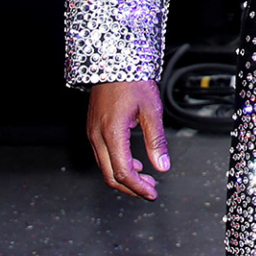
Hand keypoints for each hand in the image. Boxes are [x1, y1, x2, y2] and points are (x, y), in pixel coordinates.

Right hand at [87, 80, 169, 200]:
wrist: (114, 62)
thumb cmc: (132, 81)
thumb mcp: (151, 109)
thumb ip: (156, 140)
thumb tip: (162, 165)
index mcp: (112, 133)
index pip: (124, 172)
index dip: (138, 187)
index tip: (152, 193)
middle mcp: (97, 136)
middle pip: (110, 175)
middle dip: (131, 187)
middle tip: (150, 190)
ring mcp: (92, 133)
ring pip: (105, 167)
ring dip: (124, 177)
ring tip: (145, 178)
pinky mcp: (93, 129)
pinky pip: (102, 156)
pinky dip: (117, 164)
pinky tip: (133, 162)